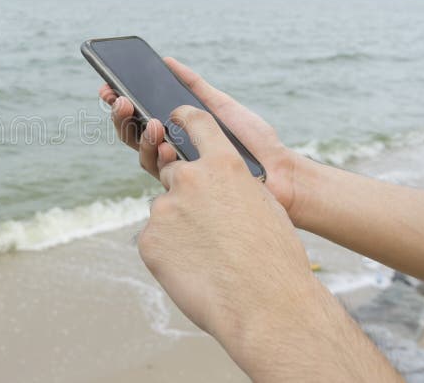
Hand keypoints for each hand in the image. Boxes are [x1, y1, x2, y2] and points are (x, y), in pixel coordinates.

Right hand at [100, 57, 299, 218]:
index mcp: (176, 129)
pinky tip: (168, 145)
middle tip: (120, 100)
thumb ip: (193, 86)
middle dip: (121, 116)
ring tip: (150, 121)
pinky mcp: (184, 189)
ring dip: (140, 135)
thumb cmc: (252, 140)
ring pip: (141, 153)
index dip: (121, 102)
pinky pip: (160, 172)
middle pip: (133, 134)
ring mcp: (176, 170)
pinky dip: (160, 156)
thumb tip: (168, 62)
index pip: (140, 115)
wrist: (277, 170)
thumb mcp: (220, 105)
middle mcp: (171, 150)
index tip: (107, 87)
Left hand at [137, 105, 313, 343]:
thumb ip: (231, 185)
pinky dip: (169, 252)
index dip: (183, 119)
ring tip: (209, 255)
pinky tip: (194, 269)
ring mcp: (165, 209)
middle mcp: (189, 179)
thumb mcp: (262, 206)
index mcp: (223, 164)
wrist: (266, 306)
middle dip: (185, 193)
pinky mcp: (148, 239)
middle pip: (173, 173)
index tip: (173, 118)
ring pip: (165, 211)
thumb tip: (214, 185)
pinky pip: (155, 239)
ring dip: (179, 227)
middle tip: (208, 224)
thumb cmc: (274, 258)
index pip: (196, 124)